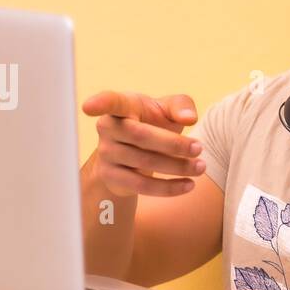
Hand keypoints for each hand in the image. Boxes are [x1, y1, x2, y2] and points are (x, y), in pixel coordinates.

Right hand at [82, 90, 204, 196]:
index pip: (110, 102)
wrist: (136, 154)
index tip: (88, 107)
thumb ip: (181, 105)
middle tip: (199, 148)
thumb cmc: (153, 123)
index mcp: (122, 106)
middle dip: (173, 144)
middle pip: (141, 136)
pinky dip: (169, 188)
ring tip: (201, 167)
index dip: (100, 103)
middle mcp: (108, 128)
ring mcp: (107, 153)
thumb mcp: (167, 110)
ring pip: (145, 162)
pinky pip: (142, 186)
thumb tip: (189, 117)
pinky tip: (188, 185)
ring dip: (177, 167)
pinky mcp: (112, 177)